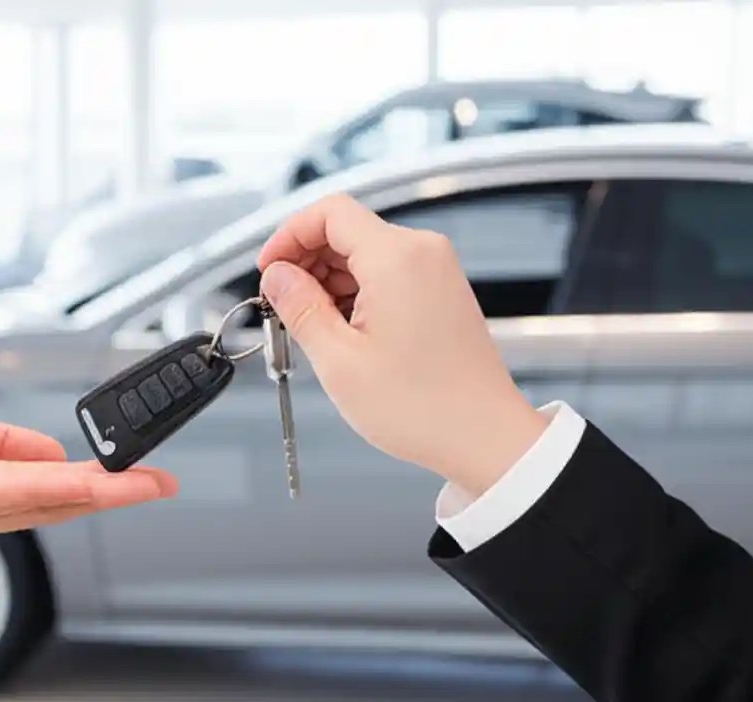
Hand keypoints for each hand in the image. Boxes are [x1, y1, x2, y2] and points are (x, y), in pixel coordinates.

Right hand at [256, 194, 547, 497]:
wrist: (484, 437)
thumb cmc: (425, 407)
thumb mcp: (338, 360)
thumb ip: (299, 307)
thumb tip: (276, 277)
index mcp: (396, 258)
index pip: (329, 212)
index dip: (288, 235)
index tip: (268, 268)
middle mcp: (421, 253)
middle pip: (345, 230)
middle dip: (305, 262)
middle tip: (282, 306)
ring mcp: (435, 270)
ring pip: (363, 253)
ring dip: (328, 281)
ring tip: (312, 328)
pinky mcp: (439, 291)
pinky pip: (386, 273)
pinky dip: (355, 293)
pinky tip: (342, 331)